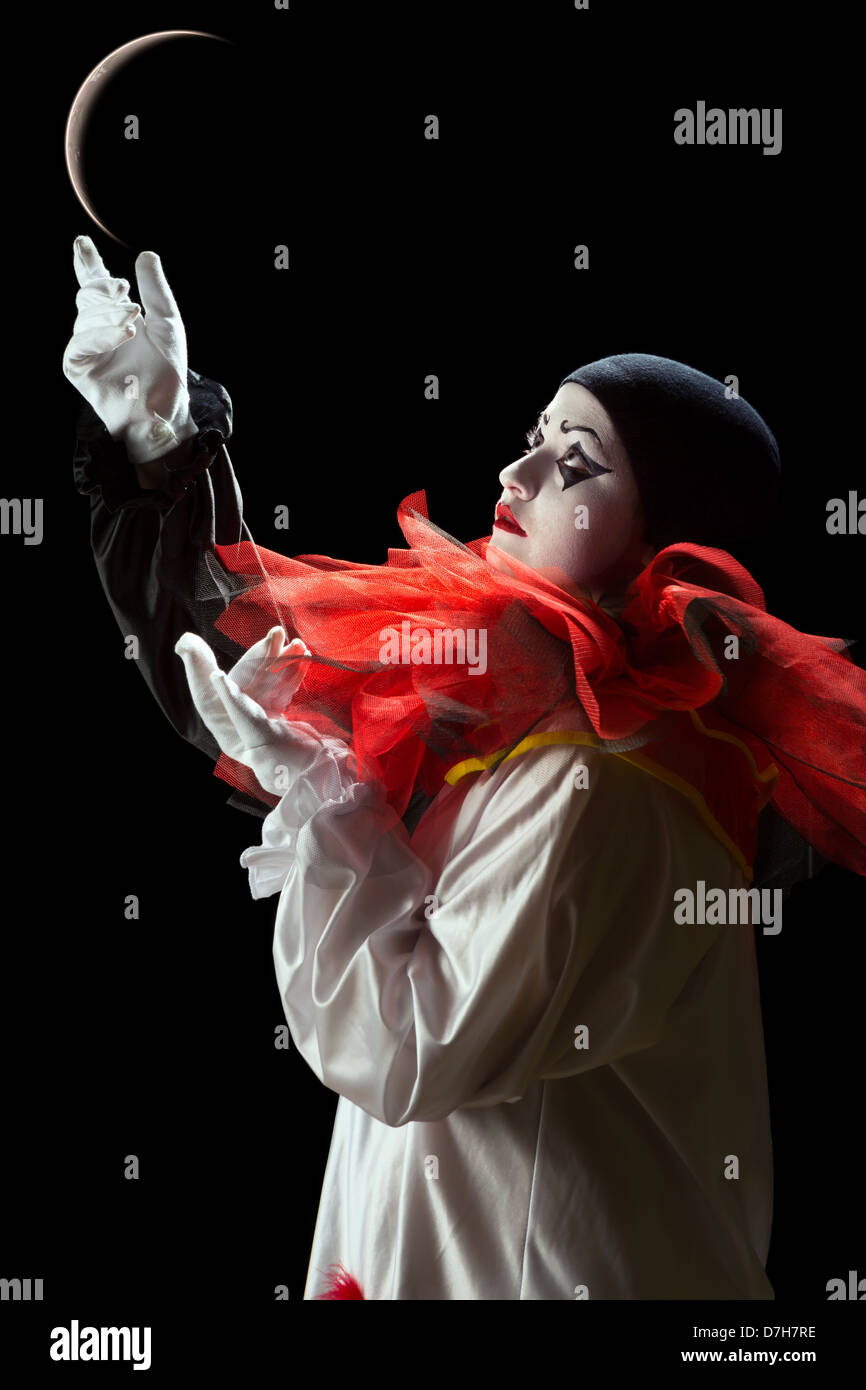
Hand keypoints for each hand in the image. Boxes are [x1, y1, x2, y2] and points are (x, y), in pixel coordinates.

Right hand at [62, 234, 198, 463]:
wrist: (165, 408)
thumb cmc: (167, 370)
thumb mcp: (168, 323)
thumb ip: (156, 290)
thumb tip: (146, 254)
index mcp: (115, 316)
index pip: (96, 284)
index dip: (87, 263)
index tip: (81, 243)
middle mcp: (97, 329)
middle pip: (88, 295)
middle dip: (107, 291)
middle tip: (128, 297)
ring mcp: (85, 347)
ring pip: (85, 316)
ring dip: (111, 315)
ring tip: (134, 324)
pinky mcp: (77, 366)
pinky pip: (81, 342)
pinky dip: (102, 335)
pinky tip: (124, 334)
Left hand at [175, 626, 321, 795]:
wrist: (325, 781)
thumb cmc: (289, 768)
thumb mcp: (259, 738)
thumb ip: (239, 709)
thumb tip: (217, 678)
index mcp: (229, 733)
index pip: (207, 696)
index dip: (198, 669)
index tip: (190, 643)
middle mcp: (242, 727)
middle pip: (244, 682)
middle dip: (260, 657)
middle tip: (277, 634)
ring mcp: (263, 723)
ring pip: (267, 682)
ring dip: (281, 661)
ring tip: (297, 644)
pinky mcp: (283, 722)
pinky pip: (283, 690)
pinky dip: (292, 673)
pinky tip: (302, 657)